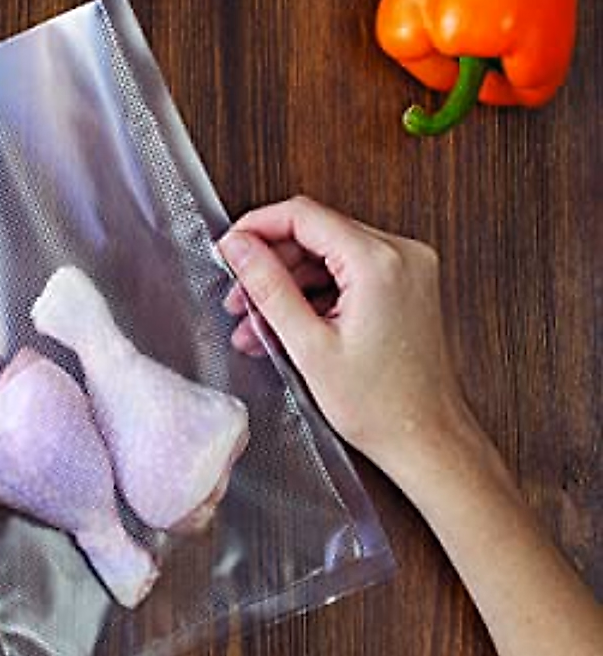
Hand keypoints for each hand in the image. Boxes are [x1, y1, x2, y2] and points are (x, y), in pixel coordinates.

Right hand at [217, 196, 480, 478]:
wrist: (426, 439)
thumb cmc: (380, 406)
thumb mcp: (308, 345)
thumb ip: (268, 286)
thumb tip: (238, 247)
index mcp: (378, 263)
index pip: (303, 215)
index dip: (256, 227)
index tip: (228, 248)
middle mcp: (400, 254)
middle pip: (314, 233)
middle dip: (269, 264)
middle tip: (238, 296)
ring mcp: (406, 268)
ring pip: (327, 254)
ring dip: (287, 283)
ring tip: (255, 323)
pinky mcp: (404, 284)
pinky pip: (347, 272)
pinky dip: (313, 294)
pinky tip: (285, 325)